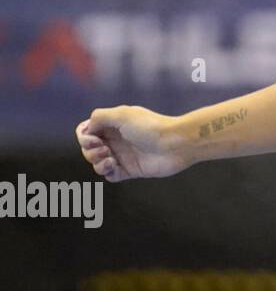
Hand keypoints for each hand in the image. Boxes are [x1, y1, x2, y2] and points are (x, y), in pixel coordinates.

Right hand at [75, 105, 189, 182]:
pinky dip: (107, 173)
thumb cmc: (150, 127)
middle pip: (89, 149)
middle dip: (90, 151)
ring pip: (97, 163)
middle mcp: (117, 140)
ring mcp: (124, 155)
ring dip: (97, 162)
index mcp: (114, 125)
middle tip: (104, 149)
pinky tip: (114, 167)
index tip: (92, 139)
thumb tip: (87, 129)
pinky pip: (111, 175)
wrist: (176, 144)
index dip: (84, 136)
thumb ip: (99, 117)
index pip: (88, 131)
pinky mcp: (131, 170)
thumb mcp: (122, 114)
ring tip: (110, 159)